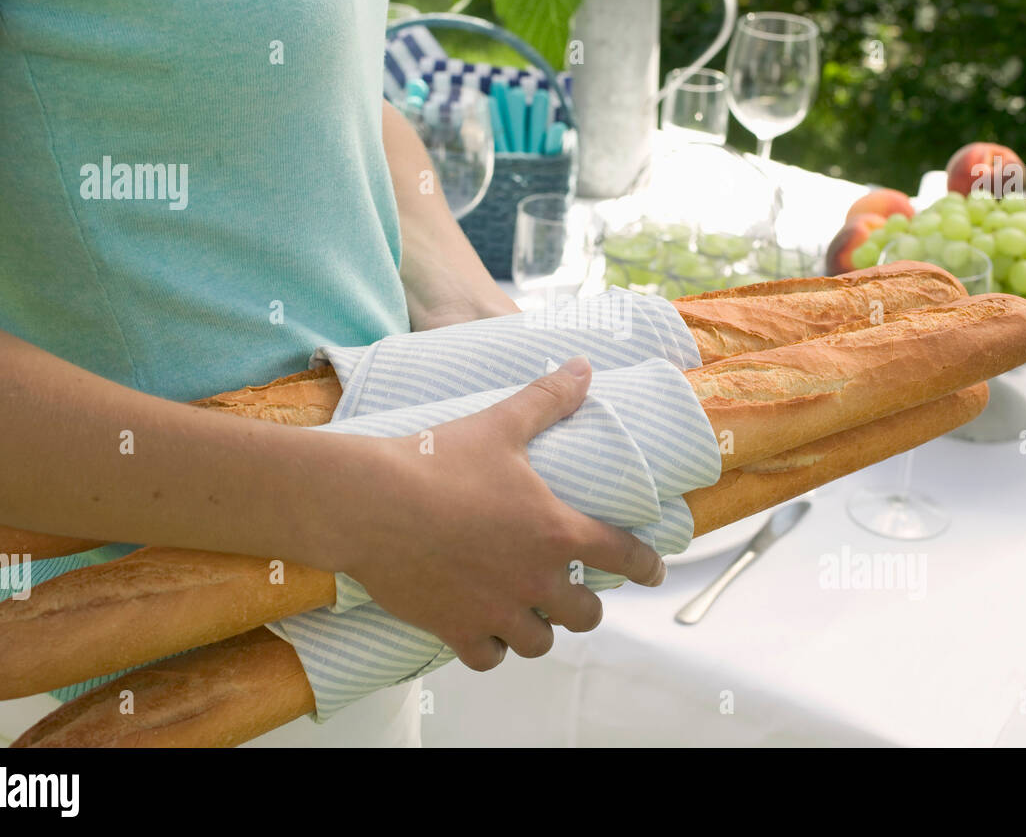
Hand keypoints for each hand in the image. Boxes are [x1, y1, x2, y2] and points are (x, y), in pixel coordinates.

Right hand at [347, 356, 665, 671]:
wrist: (370, 503)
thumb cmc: (438, 462)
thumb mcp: (501, 425)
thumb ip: (548, 400)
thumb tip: (584, 367)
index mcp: (555, 531)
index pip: (622, 555)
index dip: (645, 566)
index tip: (654, 573)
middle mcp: (534, 579)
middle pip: (585, 613)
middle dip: (584, 605)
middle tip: (574, 594)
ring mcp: (495, 610)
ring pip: (539, 642)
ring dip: (540, 629)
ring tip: (531, 616)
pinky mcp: (455, 629)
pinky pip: (489, 658)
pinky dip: (492, 649)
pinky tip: (487, 634)